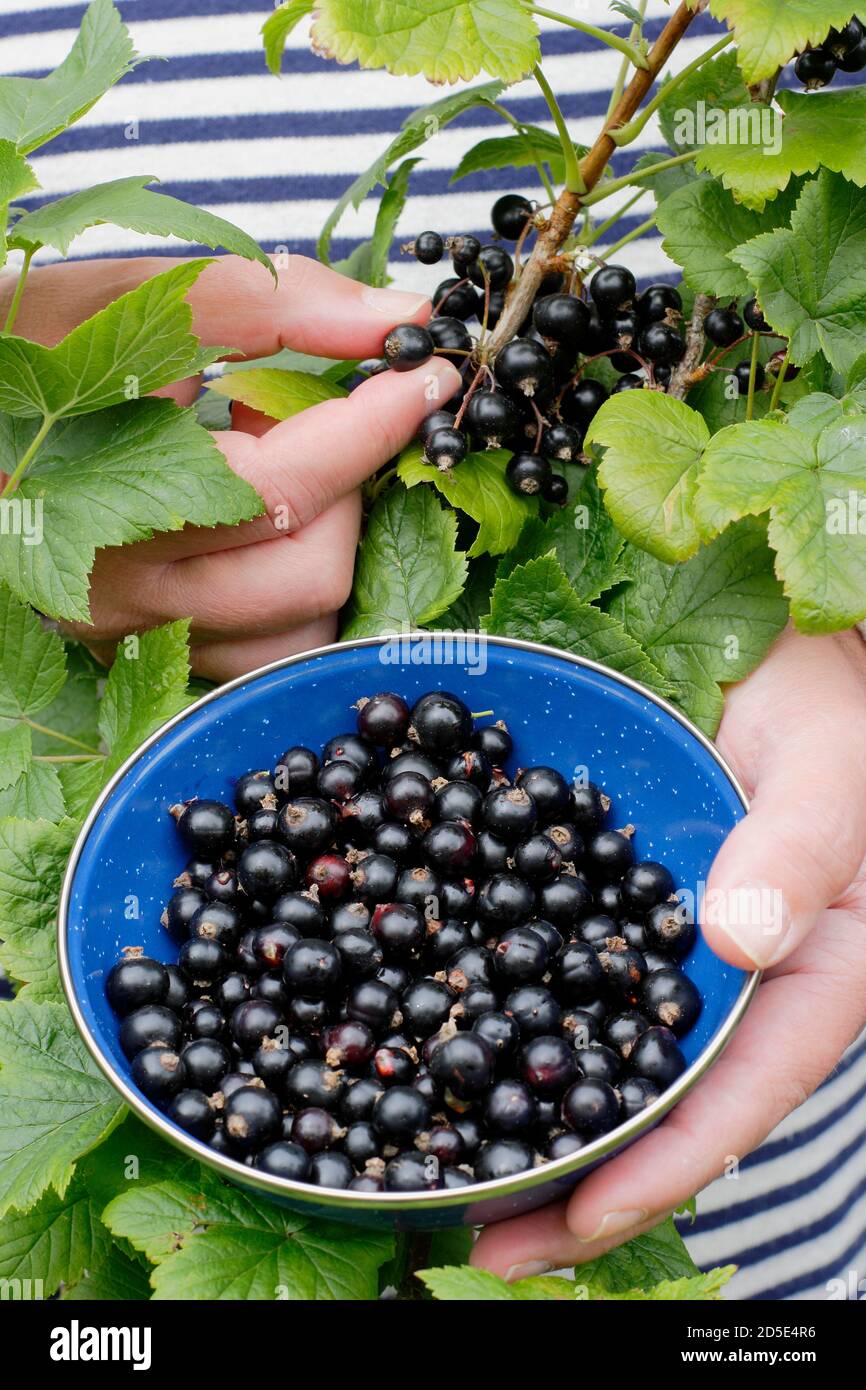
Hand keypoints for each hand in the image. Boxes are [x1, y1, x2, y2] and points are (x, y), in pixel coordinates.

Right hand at [0, 255, 459, 678]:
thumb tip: (397, 324)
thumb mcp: (147, 297)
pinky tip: (261, 526)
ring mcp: (137, 632)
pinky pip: (265, 652)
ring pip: (300, 631)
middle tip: (322, 425)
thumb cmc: (42, 342)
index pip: (288, 483)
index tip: (424, 377)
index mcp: (116, 496)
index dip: (375, 427)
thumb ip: (278, 304)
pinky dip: (293, 590)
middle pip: (312, 575)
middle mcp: (127, 590)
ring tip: (281, 474)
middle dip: (349, 492)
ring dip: (327, 548)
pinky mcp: (147, 650)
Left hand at [473, 627, 865, 1280]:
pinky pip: (561, 984)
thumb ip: (797, 847)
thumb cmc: (827, 713)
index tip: (575, 1222)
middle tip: (481, 1243)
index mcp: (806, 984)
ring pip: (602, 1065)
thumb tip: (738, 941)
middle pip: (657, 1112)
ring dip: (531, 1125)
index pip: (733, 1101)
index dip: (657, 1170)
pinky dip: (509, 1025)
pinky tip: (444, 1048)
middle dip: (575, 1187)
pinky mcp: (617, 920)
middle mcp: (734, 993)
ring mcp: (668, 961)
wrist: (783, 665)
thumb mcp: (827, 770)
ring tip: (445, 1180)